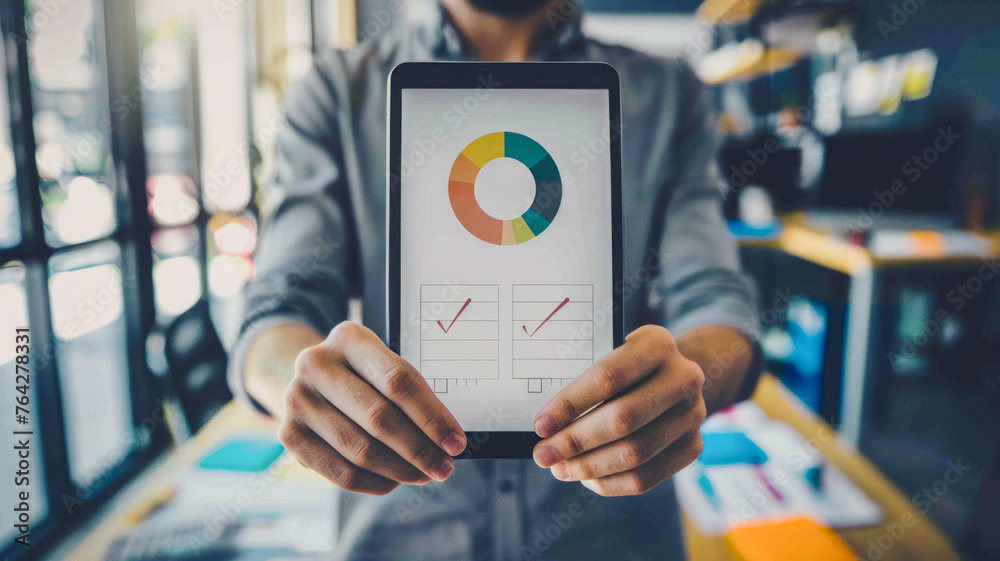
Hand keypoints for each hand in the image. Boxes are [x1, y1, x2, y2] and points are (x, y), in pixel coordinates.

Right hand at [278, 321, 466, 494]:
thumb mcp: (382, 366)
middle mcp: (317, 364)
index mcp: (349, 338)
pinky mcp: (289, 434)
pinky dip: (374, 483)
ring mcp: (297, 399)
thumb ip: (410, 394)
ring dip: (400, 470)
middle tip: (445, 467)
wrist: (310, 380)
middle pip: (379, 418)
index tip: (456, 442)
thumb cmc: (362, 375)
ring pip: (361, 450)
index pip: (398, 381)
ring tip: (424, 476)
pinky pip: (340, 472)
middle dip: (420, 449)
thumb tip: (449, 440)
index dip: (431, 416)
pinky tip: (395, 482)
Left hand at [531, 325, 706, 495]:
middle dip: (575, 442)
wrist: (675, 377)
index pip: (607, 378)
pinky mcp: (693, 446)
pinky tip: (587, 478)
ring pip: (635, 453)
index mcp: (657, 344)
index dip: (570, 405)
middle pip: (623, 419)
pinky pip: (646, 477)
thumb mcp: (611, 355)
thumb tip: (547, 427)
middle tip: (543, 455)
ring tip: (561, 468)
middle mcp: (683, 377)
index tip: (541, 426)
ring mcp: (693, 414)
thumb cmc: (628, 367)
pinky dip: (610, 483)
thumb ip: (584, 382)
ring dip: (590, 467)